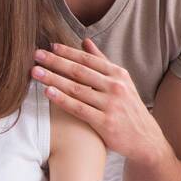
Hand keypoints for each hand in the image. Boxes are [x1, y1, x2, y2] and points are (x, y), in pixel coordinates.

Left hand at [32, 39, 168, 163]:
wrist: (145, 138)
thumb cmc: (128, 108)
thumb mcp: (121, 81)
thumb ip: (101, 61)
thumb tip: (85, 41)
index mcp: (118, 74)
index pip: (88, 59)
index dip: (68, 52)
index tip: (50, 47)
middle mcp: (115, 86)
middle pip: (79, 71)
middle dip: (55, 61)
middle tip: (36, 55)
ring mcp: (110, 104)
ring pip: (76, 88)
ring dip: (53, 79)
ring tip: (35, 72)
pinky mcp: (105, 122)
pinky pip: (79, 109)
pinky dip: (62, 100)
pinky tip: (48, 92)